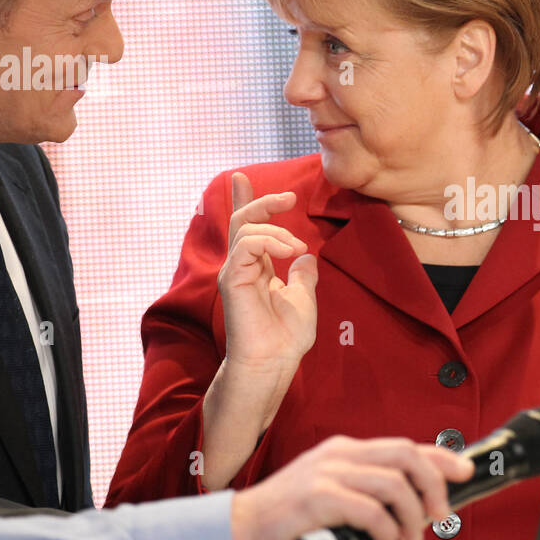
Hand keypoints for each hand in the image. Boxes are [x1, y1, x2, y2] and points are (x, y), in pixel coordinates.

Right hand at [218, 172, 317, 373]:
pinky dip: (271, 240)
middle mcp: (242, 266)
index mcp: (257, 268)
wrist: (274, 361)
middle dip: (262, 201)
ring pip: (247, 228)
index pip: (247, 228)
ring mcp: (235, 271)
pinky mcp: (233, 278)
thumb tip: (306, 256)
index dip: (245, 200)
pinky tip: (289, 252)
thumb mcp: (303, 297)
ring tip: (297, 247)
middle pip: (243, 220)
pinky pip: (247, 243)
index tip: (241, 177)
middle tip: (289, 197)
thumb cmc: (286, 337)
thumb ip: (302, 275)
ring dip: (278, 230)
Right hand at [229, 435, 474, 539]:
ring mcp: (326, 474)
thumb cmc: (289, 519)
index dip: (440, 458)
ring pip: (391, 484)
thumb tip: (412, 508)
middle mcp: (338, 455)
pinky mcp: (315, 498)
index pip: (403, 446)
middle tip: (438, 516)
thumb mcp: (333, 496)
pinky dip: (385, 531)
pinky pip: (367, 510)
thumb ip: (366, 494)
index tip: (464, 472)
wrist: (238, 529)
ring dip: (410, 516)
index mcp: (345, 451)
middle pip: (405, 457)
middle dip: (432, 486)